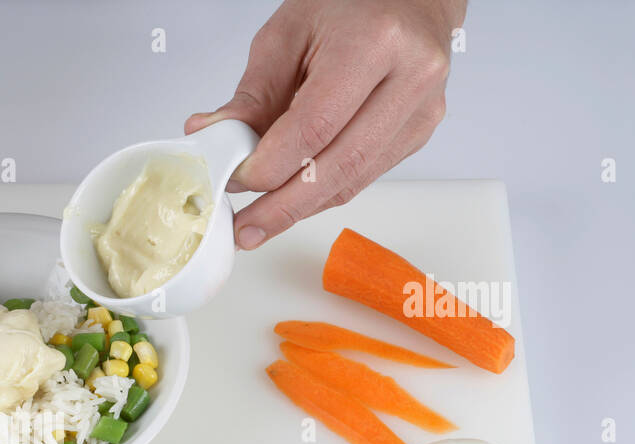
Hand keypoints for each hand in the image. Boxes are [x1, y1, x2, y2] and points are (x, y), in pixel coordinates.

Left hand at [186, 0, 464, 249]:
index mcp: (375, 44)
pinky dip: (322, 193)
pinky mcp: (419, 132)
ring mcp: (422, 110)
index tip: (234, 181)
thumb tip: (212, 137)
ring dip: (300, 208)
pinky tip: (291, 200)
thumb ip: (253, 94)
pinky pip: (363, 177)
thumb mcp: (288, 34)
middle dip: (283, 207)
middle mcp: (411, 79)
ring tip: (259, 223)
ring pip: (352, 180)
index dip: (269, 165)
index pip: (313, 127)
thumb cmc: (349, 5)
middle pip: (339, 166)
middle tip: (245, 230)